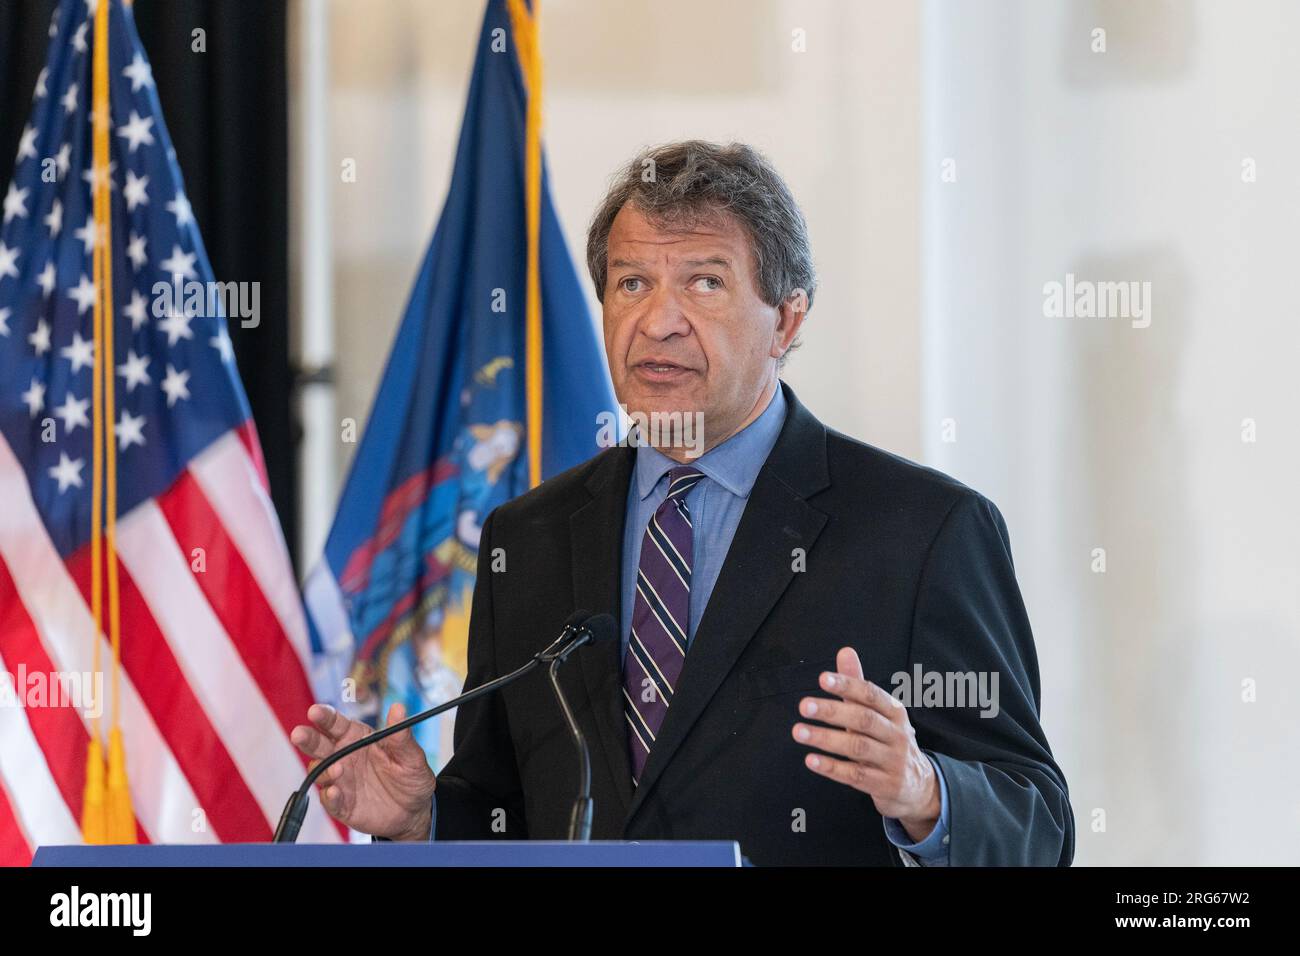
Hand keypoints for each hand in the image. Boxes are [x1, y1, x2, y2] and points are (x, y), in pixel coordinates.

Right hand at [290, 702, 436, 840]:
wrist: (414, 810)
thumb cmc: (410, 776)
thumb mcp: (411, 756)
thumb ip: (401, 736)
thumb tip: (398, 708)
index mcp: (356, 738)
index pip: (335, 723)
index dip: (323, 716)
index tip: (314, 711)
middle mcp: (343, 757)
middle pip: (318, 745)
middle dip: (307, 738)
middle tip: (299, 734)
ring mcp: (340, 781)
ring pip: (319, 772)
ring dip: (324, 770)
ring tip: (338, 769)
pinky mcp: (342, 805)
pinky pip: (329, 800)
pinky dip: (329, 796)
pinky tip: (334, 792)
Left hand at [792, 647, 940, 841]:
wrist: (918, 785)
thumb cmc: (889, 741)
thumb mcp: (878, 713)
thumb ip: (858, 685)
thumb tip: (845, 651)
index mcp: (895, 712)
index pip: (871, 694)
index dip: (848, 685)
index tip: (823, 678)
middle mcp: (897, 734)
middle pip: (863, 719)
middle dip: (832, 711)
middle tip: (804, 706)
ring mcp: (893, 761)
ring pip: (858, 747)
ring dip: (826, 739)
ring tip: (799, 732)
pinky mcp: (884, 785)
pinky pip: (855, 776)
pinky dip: (832, 768)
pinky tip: (811, 760)